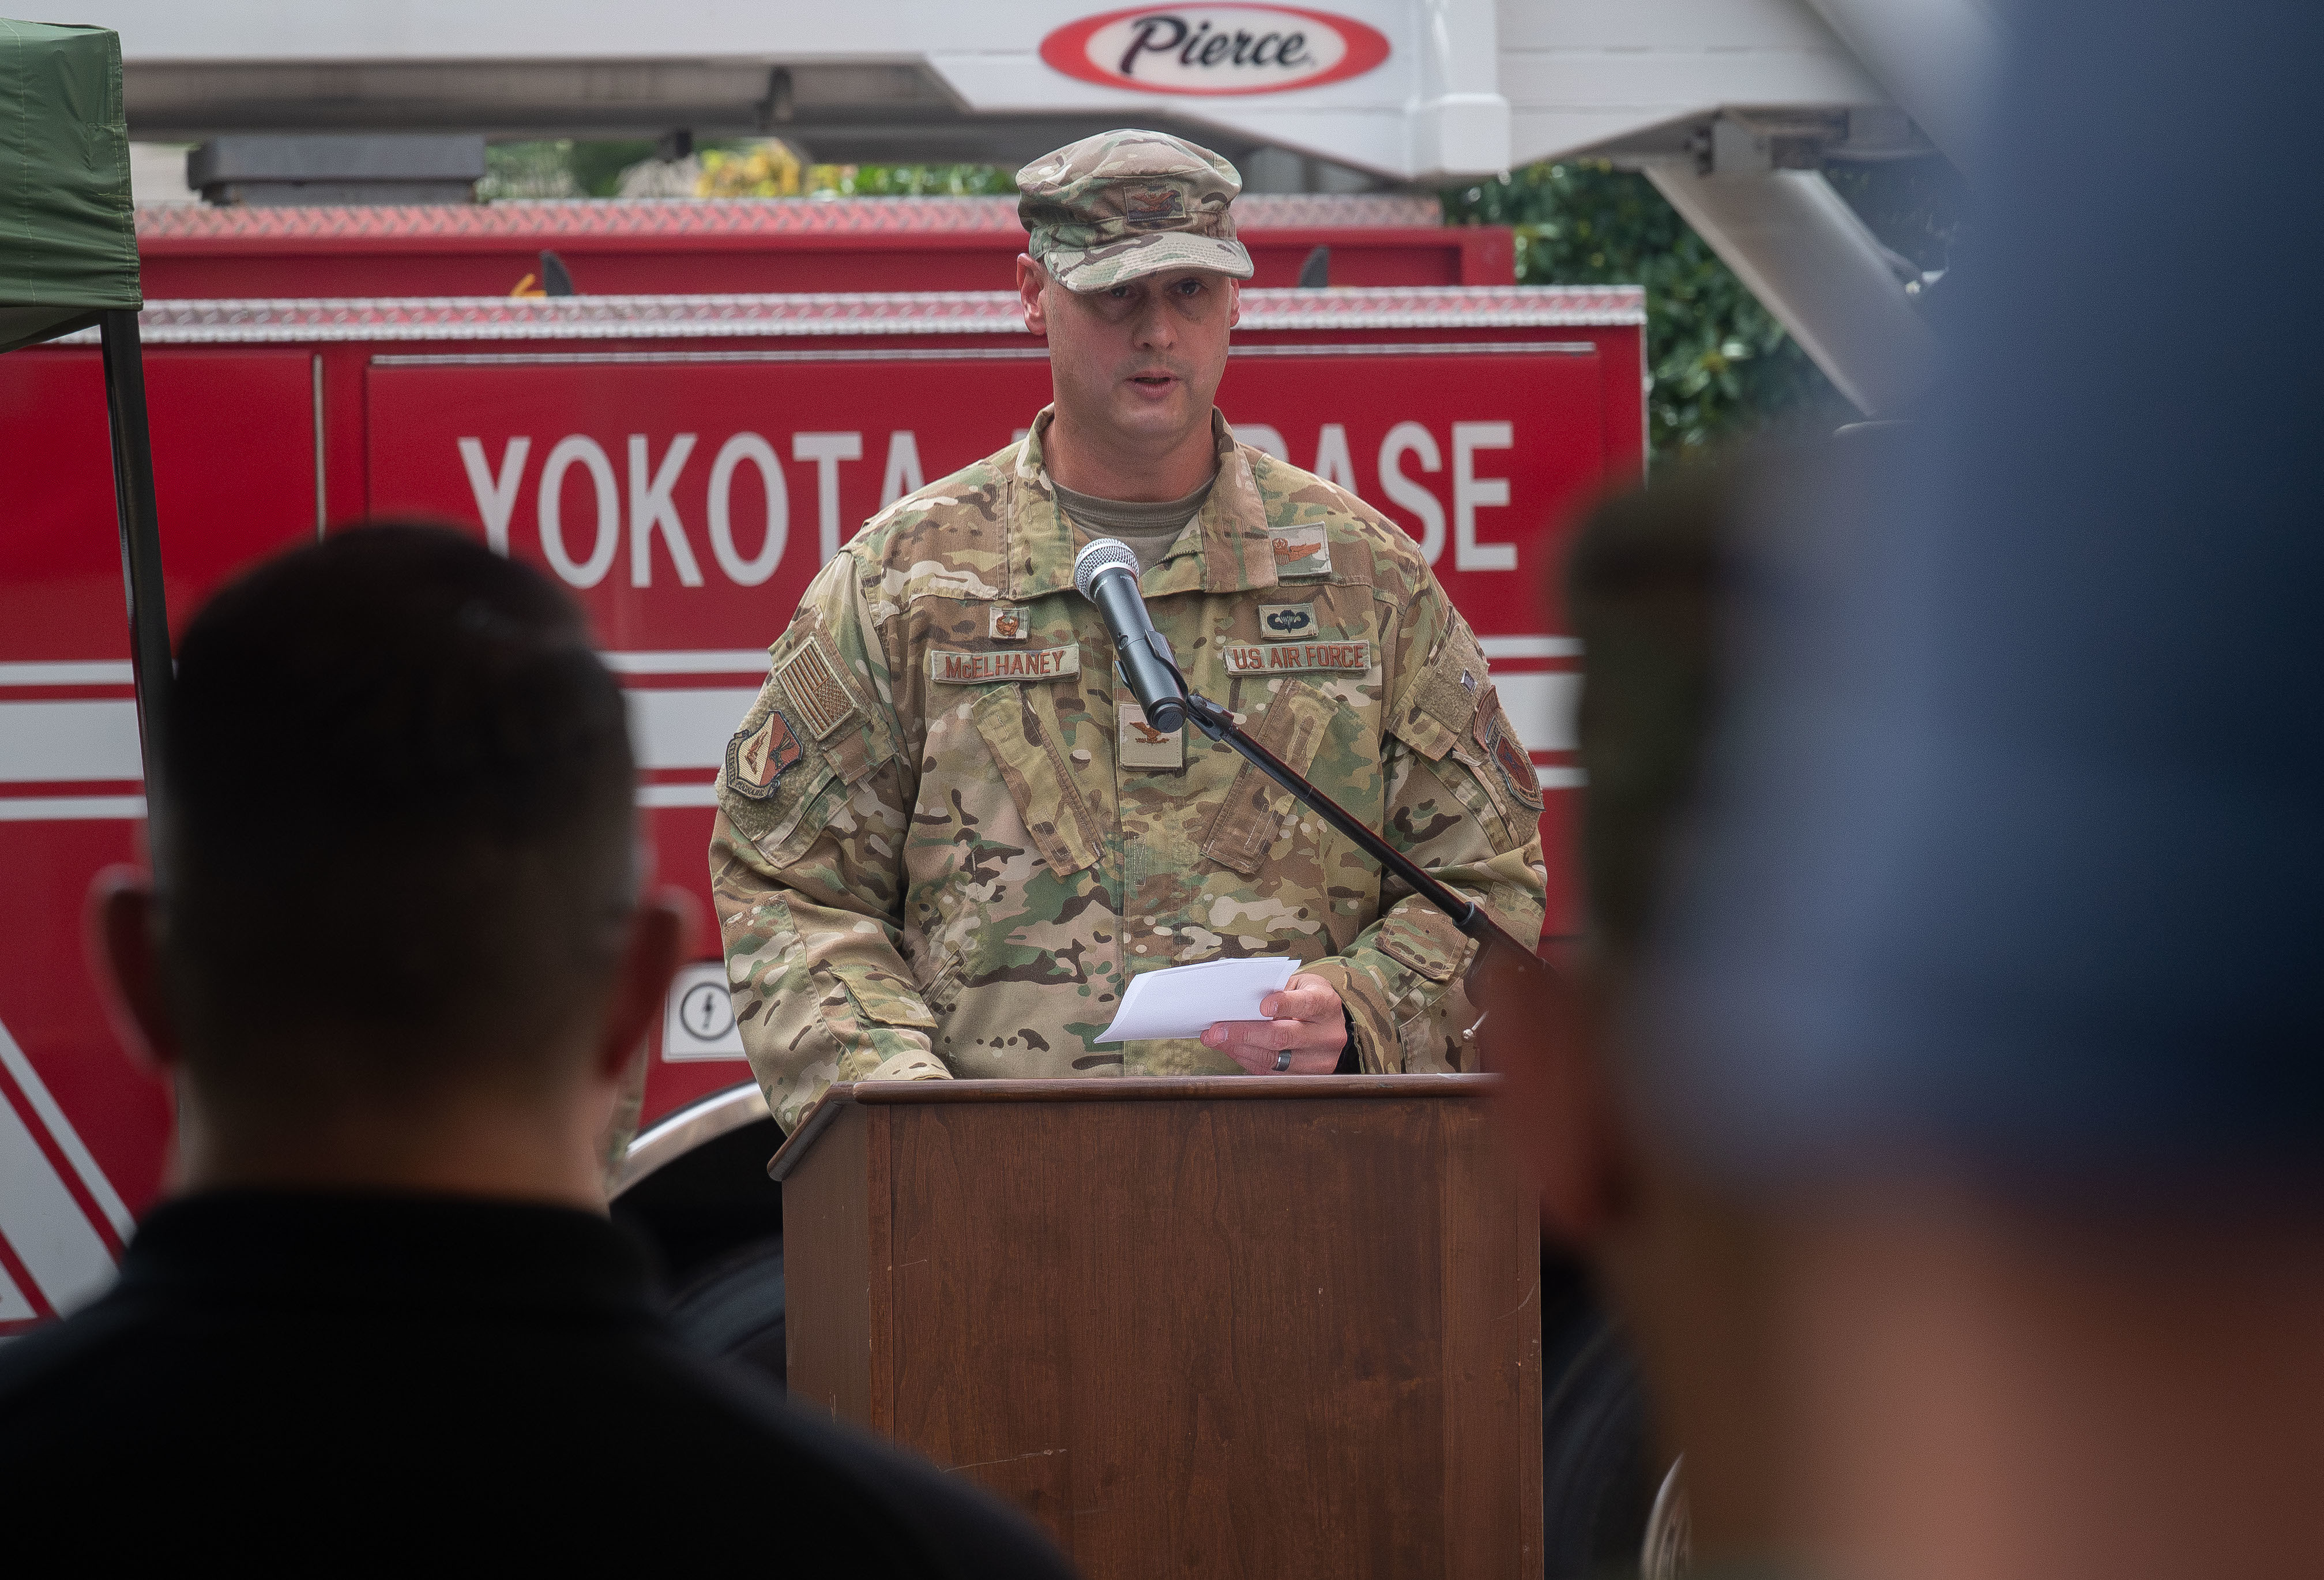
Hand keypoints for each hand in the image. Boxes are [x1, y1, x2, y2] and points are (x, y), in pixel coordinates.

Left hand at [1200, 973, 1347, 1073]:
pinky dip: (1247, 1061)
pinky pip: (1271, 1073)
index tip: (1263, 1006)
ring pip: (1273, 1059)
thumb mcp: (1300, 984)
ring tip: (1217, 1040)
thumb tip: (1236, 1001)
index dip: (1285, 1004)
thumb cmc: (1308, 998)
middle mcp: (1327, 1035)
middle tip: (1216, 1030)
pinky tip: (1232, 1050)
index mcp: (1327, 1004)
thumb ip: (1276, 990)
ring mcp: (1320, 1060)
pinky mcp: (1307, 1078)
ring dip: (1239, 1049)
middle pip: (1283, 1036)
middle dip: (1244, 1033)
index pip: (1307, 1004)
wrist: (1332, 1025)